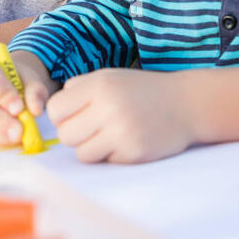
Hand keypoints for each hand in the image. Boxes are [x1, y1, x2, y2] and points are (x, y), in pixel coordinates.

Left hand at [46, 68, 194, 163]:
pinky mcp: (133, 152)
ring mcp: (122, 131)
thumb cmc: (143, 91)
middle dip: (77, 134)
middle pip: (65, 135)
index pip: (55, 110)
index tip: (77, 116)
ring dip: (93, 148)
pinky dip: (112, 155)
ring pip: (82, 153)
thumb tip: (51, 112)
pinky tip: (128, 141)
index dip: (63, 116)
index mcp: (99, 85)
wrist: (187, 103)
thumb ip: (81, 89)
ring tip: (111, 136)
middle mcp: (108, 107)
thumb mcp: (111, 77)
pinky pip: (105, 161)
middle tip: (95, 128)